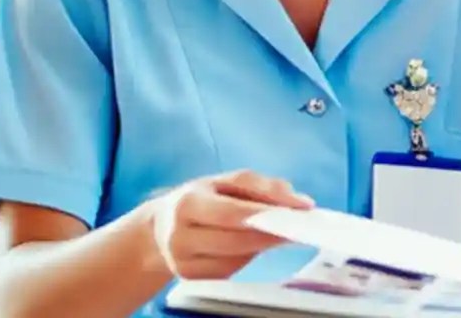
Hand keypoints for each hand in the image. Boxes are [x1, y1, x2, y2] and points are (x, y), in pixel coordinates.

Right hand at [148, 169, 314, 279]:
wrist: (161, 228)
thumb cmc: (200, 198)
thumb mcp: (224, 180)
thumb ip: (261, 185)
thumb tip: (300, 201)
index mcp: (186, 204)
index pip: (233, 212)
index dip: (268, 214)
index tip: (299, 211)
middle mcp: (179, 237)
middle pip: (236, 241)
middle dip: (271, 235)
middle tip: (300, 227)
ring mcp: (183, 263)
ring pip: (236, 259)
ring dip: (264, 247)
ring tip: (284, 234)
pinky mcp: (191, 279)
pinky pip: (230, 271)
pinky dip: (248, 258)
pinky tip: (256, 247)